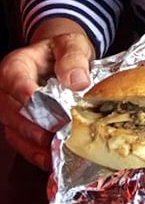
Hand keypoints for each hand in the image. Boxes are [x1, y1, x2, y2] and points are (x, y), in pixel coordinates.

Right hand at [0, 30, 92, 169]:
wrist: (60, 58)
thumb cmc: (62, 50)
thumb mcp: (72, 45)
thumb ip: (74, 58)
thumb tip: (78, 81)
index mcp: (15, 66)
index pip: (17, 83)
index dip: (32, 99)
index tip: (51, 112)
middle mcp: (5, 90)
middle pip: (14, 112)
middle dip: (37, 125)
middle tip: (61, 133)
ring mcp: (8, 110)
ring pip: (15, 131)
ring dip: (36, 143)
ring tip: (57, 150)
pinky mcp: (16, 126)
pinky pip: (20, 142)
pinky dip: (35, 152)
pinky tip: (51, 159)